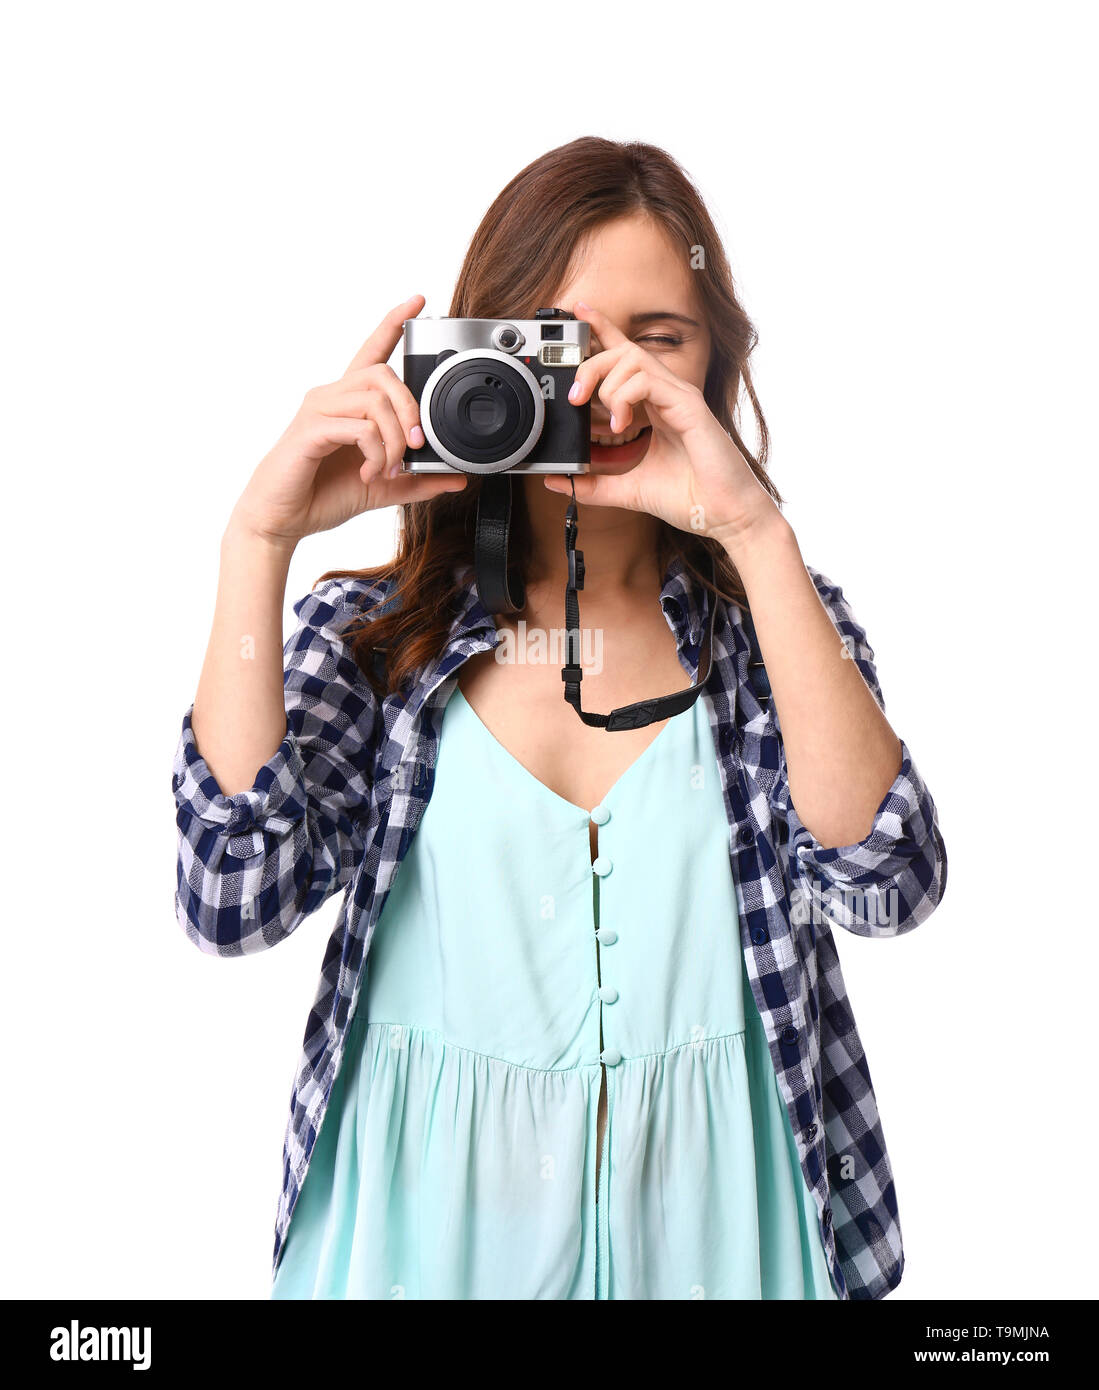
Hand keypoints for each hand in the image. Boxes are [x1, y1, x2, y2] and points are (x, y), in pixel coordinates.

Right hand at [228, 294, 465, 549]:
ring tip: (389, 468)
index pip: (371, 351)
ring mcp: (318, 410)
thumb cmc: (321, 495)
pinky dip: (376, 453)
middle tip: (416, 446)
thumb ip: (418, 480)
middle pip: (383, 374)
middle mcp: (331, 396)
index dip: (393, 324)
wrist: (281, 519)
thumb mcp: (383, 488)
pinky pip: (359, 428)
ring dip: (394, 437)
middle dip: (410, 409)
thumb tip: (457, 477)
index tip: (417, 302)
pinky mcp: (310, 430)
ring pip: (374, 399)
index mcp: (347, 403)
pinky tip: (370, 473)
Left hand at [546, 301, 783, 556]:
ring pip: (632, 358)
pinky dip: (624, 398)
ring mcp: (678, 396)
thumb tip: (558, 481)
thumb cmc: (688, 496)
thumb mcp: (627, 489)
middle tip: (574, 396)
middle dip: (590, 364)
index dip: (602, 329)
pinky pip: (646, 380)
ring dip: (606, 383)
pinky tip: (622, 425)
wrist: (720, 514)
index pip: (625, 356)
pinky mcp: (688, 405)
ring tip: (606, 418)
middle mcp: (666, 394)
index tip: (578, 312)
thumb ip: (594, 484)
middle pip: (622, 351)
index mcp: (653, 405)